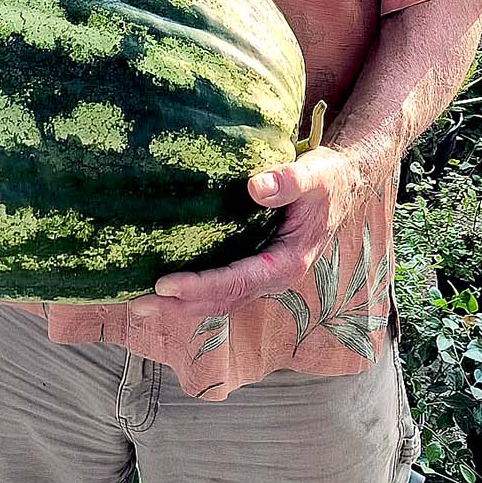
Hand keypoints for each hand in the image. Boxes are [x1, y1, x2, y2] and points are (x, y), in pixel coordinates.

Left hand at [127, 146, 364, 320]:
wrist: (343, 186)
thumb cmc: (329, 180)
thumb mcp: (316, 175)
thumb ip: (290, 180)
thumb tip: (256, 186)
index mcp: (286, 263)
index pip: (235, 282)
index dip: (199, 287)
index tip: (164, 285)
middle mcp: (272, 276)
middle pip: (221, 301)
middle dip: (179, 307)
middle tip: (138, 306)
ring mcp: (261, 273)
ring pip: (218, 298)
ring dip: (181, 304)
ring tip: (140, 304)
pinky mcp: (253, 264)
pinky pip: (220, 284)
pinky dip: (193, 288)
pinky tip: (165, 285)